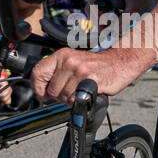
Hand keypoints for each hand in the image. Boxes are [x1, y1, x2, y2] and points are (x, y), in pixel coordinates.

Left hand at [31, 45, 146, 105]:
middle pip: (52, 89)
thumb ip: (56, 72)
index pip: (38, 73)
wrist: (119, 62)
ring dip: (70, 100)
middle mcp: (69, 61)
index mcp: (62, 55)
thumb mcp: (72, 61)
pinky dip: (79, 101)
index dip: (38, 88)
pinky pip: (76, 99)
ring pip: (64, 97)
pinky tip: (85, 94)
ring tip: (79, 92)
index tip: (43, 95)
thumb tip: (41, 90)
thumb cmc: (96, 65)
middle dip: (58, 96)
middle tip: (69, 92)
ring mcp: (80, 71)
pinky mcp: (91, 81)